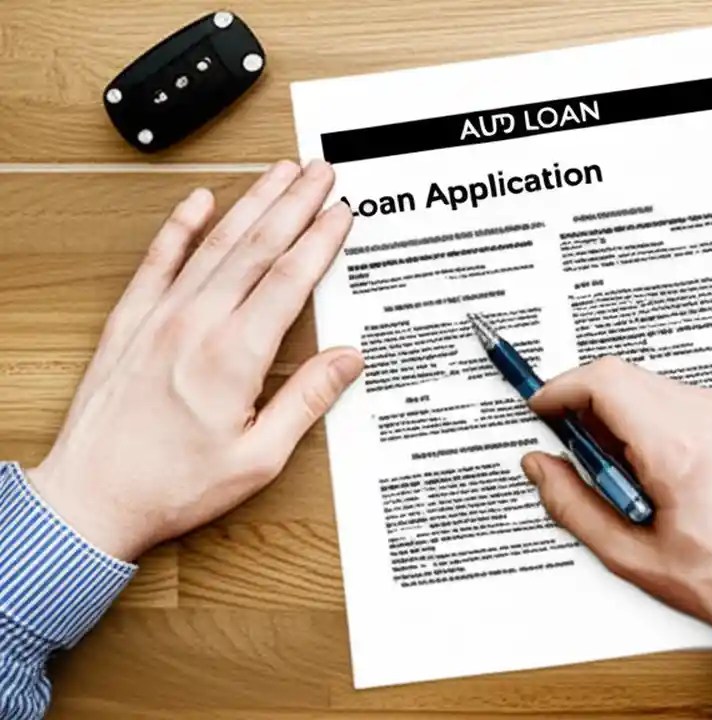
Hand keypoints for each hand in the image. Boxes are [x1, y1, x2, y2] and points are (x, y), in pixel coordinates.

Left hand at [26, 160, 362, 561]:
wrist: (90, 500)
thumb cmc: (171, 486)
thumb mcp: (258, 458)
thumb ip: (306, 402)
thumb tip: (347, 360)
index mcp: (233, 357)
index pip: (289, 279)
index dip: (320, 239)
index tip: (341, 212)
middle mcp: (194, 326)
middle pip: (256, 247)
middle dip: (294, 203)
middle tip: (320, 172)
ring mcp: (158, 319)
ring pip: (214, 244)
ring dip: (251, 203)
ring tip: (279, 174)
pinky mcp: (129, 323)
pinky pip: (157, 261)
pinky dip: (180, 227)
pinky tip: (200, 201)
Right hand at [520, 358, 711, 641]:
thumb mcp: (631, 554)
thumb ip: (572, 504)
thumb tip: (540, 467)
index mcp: (681, 449)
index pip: (604, 382)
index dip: (561, 389)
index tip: (542, 407)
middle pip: (626, 378)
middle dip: (591, 409)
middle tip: (583, 457)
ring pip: (655, 386)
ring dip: (628, 417)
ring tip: (634, 476)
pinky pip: (687, 398)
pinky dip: (663, 421)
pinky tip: (666, 468)